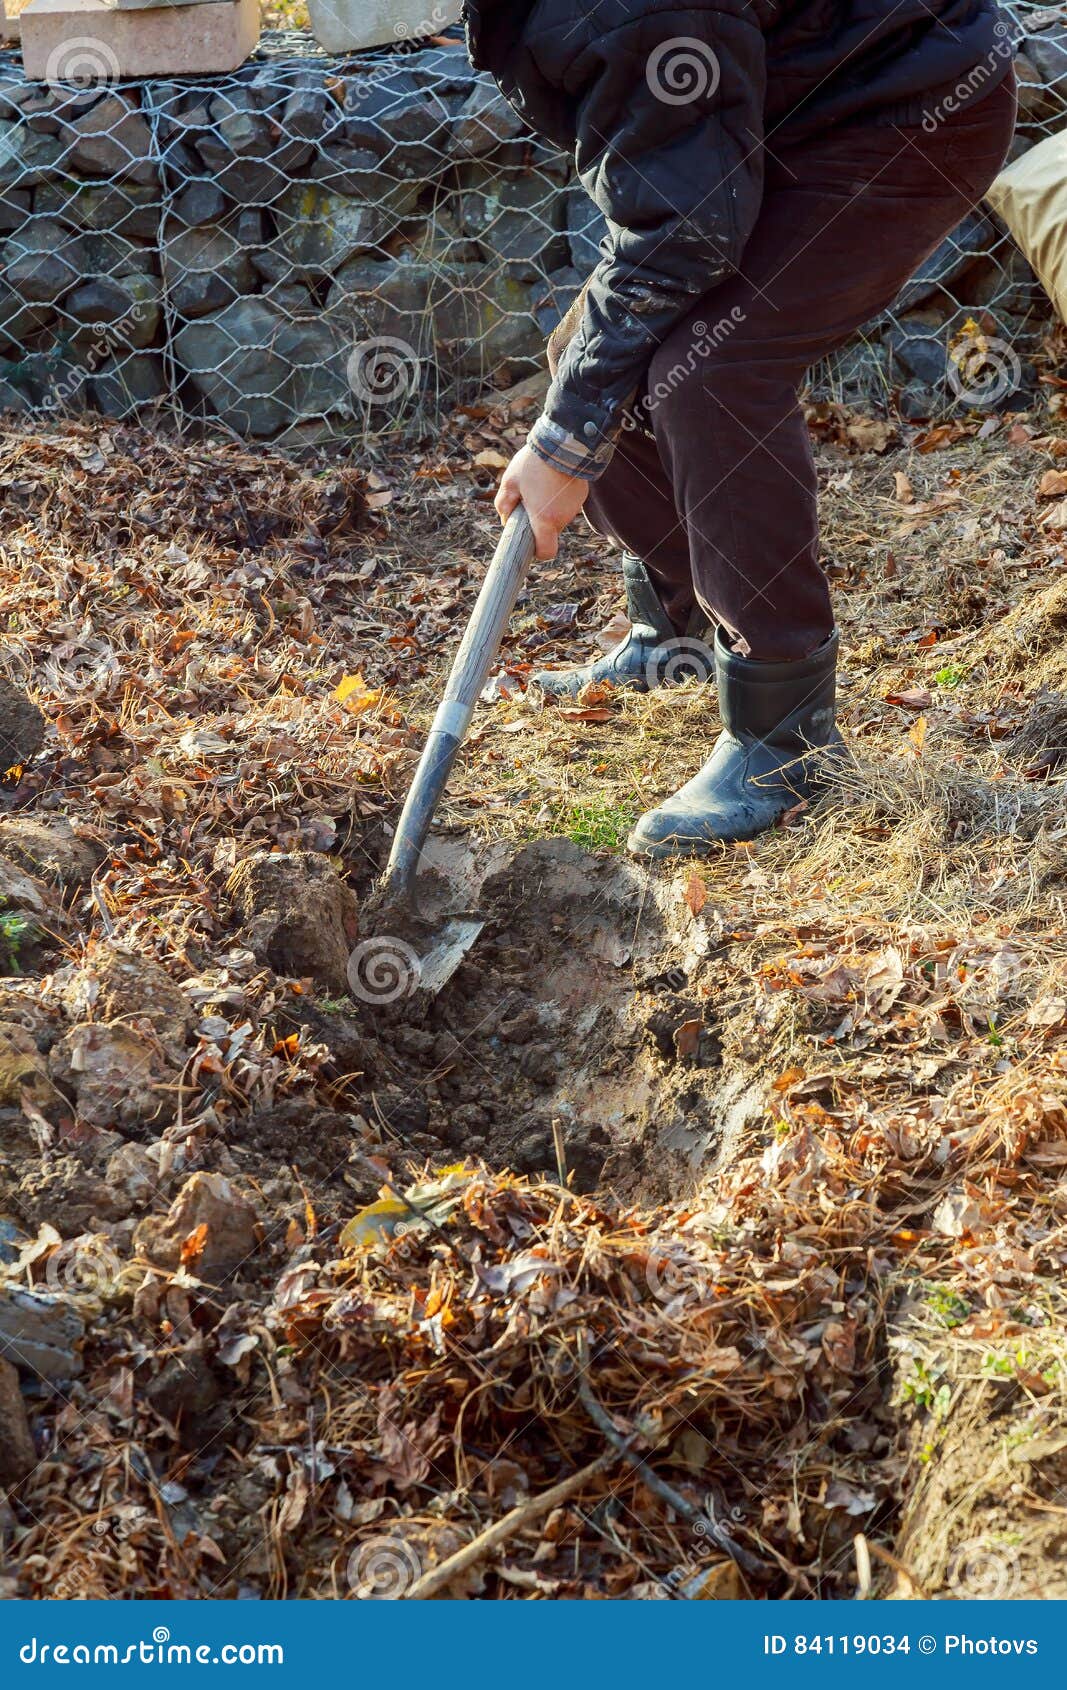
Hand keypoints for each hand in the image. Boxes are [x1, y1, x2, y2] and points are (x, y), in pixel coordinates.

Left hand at [495, 444, 589, 559]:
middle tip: (529, 501)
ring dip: (549, 507)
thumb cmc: (533, 463)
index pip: (547, 551)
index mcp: (544, 519)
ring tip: (541, 485)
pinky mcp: (581, 495)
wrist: (563, 441)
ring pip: (559, 516)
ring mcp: (574, 506)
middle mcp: (563, 517)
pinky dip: (560, 497)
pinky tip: (553, 479)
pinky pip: (567, 503)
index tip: (531, 542)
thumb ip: (503, 504)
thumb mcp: (510, 482)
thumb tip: (505, 519)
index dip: (539, 551)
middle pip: (550, 531)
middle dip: (539, 522)